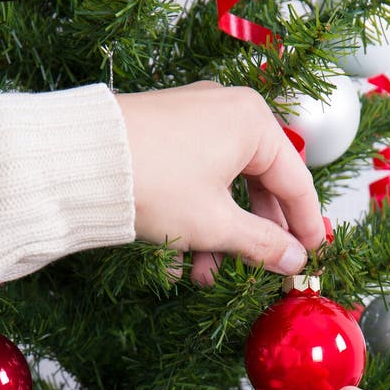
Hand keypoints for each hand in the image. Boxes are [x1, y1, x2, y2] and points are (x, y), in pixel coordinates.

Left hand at [116, 82, 325, 284]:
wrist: (77, 163)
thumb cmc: (155, 183)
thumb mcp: (216, 224)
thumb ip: (262, 244)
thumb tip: (293, 260)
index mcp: (252, 123)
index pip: (295, 181)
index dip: (305, 225)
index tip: (312, 256)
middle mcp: (226, 113)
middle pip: (256, 185)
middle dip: (251, 237)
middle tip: (259, 272)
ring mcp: (192, 121)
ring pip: (220, 189)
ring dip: (216, 238)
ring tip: (203, 277)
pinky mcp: (162, 135)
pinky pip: (191, 181)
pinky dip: (190, 219)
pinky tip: (175, 261)